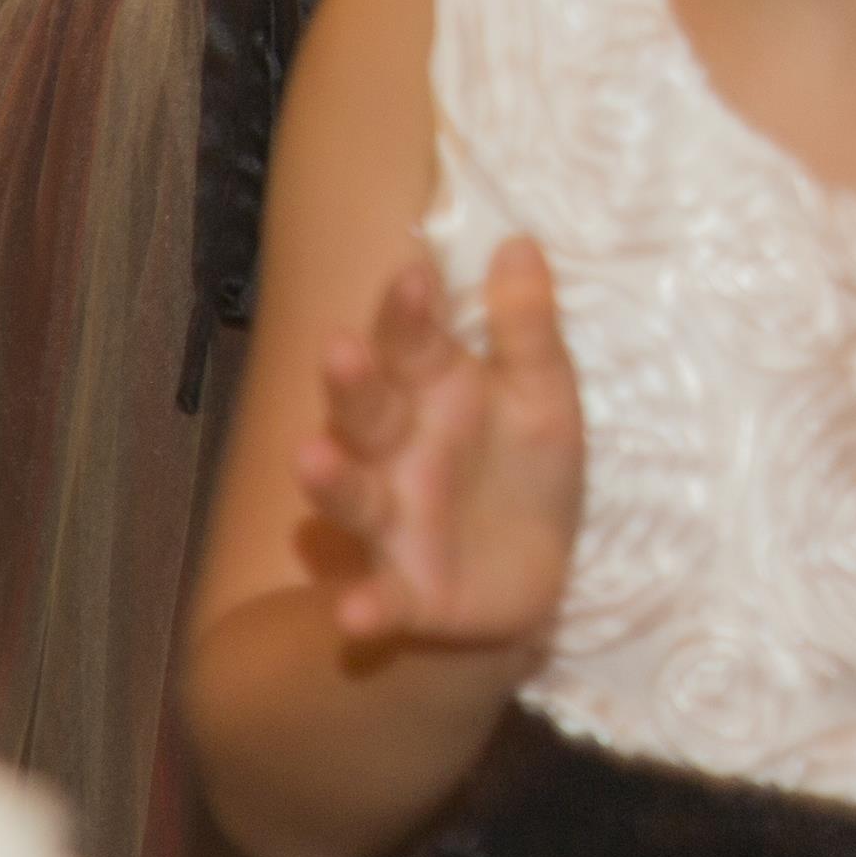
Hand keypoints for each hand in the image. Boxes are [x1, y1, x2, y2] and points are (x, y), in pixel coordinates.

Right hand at [295, 236, 583, 661]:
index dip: (410, 313)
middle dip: (352, 385)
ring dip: (331, 481)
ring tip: (311, 460)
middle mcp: (398, 452)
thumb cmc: (527, 465)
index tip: (416, 273)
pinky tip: (354, 614)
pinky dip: (366, 607)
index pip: (414, 344)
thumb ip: (527, 326)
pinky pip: (381, 600)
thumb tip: (519, 241)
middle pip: (367, 412)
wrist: (538, 571)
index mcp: (435, 393)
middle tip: (340, 351)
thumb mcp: (544, 394)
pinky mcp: (405, 592)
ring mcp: (394, 522)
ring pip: (354, 496)